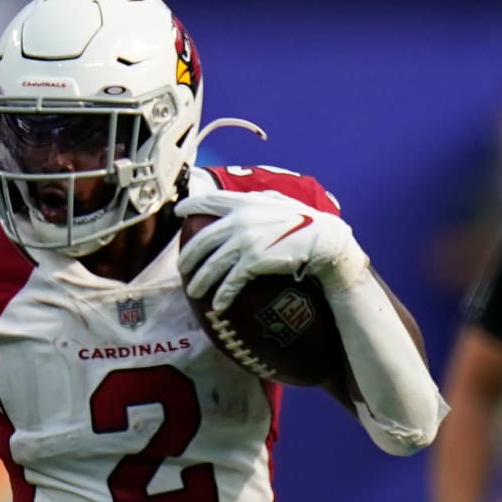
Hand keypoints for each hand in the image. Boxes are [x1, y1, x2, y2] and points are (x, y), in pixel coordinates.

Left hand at [175, 189, 366, 312]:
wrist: (323, 238)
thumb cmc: (304, 220)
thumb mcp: (278, 201)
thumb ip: (260, 199)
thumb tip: (251, 197)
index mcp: (243, 203)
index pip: (208, 201)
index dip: (190, 205)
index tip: (178, 212)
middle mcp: (238, 220)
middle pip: (202, 240)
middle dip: (188, 256)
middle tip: (182, 268)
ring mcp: (244, 241)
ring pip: (211, 264)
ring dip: (199, 280)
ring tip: (193, 291)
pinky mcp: (253, 262)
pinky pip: (230, 282)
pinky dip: (222, 295)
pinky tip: (217, 305)